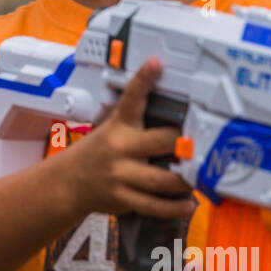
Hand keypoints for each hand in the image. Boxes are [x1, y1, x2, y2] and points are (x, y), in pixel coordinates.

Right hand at [59, 58, 195, 218]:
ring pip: (161, 179)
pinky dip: (174, 206)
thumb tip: (179, 124)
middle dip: (185, 145)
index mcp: (118, 125)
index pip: (132, 98)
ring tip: (199, 179)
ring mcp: (120, 174)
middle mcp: (119, 147)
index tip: (156, 64)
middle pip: (161, 142)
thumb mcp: (111, 129)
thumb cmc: (99, 153)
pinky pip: (152, 204)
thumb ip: (139, 124)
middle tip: (201, 145)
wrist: (68, 182)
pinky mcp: (121, 197)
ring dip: (185, 180)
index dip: (144, 80)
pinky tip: (187, 204)